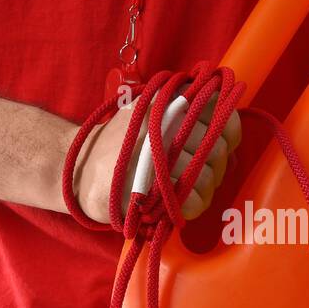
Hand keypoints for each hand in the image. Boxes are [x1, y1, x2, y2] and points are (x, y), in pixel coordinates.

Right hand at [71, 96, 240, 223]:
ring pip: (207, 177)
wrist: (78, 170)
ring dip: (202, 191)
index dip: (229, 133)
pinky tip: (177, 204)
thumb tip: (230, 136)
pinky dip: (191, 207)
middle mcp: (162, 121)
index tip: (223, 146)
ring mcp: (154, 153)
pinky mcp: (148, 185)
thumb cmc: (122, 145)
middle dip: (215, 168)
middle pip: (216, 149)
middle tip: (196, 177)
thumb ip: (187, 113)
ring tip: (182, 192)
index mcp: (166, 100)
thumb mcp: (150, 111)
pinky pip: (192, 200)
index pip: (220, 111)